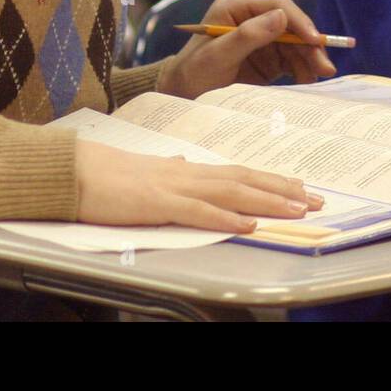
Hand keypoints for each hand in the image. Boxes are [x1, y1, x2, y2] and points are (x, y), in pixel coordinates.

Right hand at [75, 139, 322, 231]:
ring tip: (296, 210)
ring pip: (231, 193)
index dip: (272, 180)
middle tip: (317, 200)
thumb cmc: (106, 174)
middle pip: (245, 180)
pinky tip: (246, 225)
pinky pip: (196, 212)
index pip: (239, 173)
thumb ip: (169, 170)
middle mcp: (188, 174)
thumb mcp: (146, 171)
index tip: (301, 188)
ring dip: (266, 202)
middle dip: (283, 191)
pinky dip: (225, 218)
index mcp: (186, 170)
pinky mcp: (157, 203)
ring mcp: (174, 187)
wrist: (74, 170)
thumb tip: (184, 165)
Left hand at [156, 0, 337, 99]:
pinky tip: (308, 80)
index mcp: (236, 5)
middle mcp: (251, 16)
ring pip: (295, 42)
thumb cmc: (193, 73)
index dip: (299, 21)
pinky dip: (302, 68)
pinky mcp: (267, 55)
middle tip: (325, 67)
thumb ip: (248, 35)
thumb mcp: (217, 56)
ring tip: (319, 77)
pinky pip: (291, 59)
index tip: (315, 41)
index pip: (276, 5)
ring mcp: (261, 36)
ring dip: (309, 59)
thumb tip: (281, 17)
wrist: (183, 95)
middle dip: (310, 45)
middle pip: (291, 25)